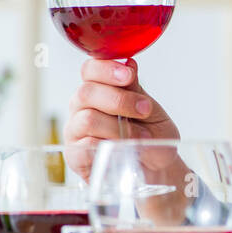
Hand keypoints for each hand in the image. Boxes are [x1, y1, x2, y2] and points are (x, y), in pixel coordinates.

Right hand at [65, 58, 181, 181]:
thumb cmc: (151, 137)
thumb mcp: (151, 111)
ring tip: (141, 136)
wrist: (156, 168)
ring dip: (119, 127)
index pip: (90, 69)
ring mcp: (76, 131)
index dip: (107, 69)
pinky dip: (110, 147)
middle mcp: (82, 107)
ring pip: (88, 119)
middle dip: (119, 100)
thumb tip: (129, 63)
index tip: (128, 75)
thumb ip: (136, 89)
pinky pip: (85, 147)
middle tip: (144, 110)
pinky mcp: (75, 156)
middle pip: (86, 92)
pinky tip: (124, 149)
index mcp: (98, 90)